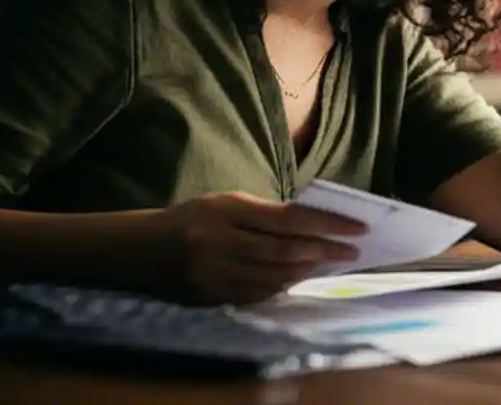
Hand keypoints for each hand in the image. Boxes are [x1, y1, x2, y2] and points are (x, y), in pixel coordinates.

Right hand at [154, 191, 367, 303]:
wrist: (141, 249)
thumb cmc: (195, 218)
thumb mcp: (228, 203)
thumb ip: (268, 214)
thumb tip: (314, 224)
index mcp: (226, 212)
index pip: (288, 219)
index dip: (327, 225)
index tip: (358, 228)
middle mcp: (220, 243)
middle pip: (285, 251)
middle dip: (324, 251)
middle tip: (353, 250)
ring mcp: (215, 274)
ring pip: (275, 276)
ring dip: (308, 270)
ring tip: (332, 262)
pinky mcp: (212, 297)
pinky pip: (259, 294)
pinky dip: (285, 285)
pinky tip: (302, 277)